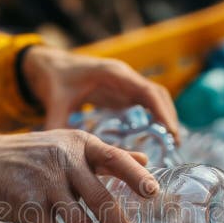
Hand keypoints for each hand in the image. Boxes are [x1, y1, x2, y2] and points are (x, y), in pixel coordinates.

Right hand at [0, 128, 159, 222]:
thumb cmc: (28, 156)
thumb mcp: (66, 145)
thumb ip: (104, 155)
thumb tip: (145, 158)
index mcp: (79, 144)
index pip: (115, 158)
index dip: (136, 176)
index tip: (155, 194)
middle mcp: (65, 161)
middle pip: (102, 201)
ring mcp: (45, 184)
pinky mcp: (27, 207)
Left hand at [22, 46, 179, 142]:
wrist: (49, 65)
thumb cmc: (54, 80)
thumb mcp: (55, 103)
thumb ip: (58, 126)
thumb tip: (61, 156)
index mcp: (113, 74)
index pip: (147, 91)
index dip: (162, 112)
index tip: (171, 133)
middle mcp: (124, 77)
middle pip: (157, 94)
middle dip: (169, 117)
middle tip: (175, 145)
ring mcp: (125, 83)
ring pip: (154, 97)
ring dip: (165, 117)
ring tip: (170, 144)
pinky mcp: (122, 91)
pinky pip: (145, 102)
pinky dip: (155, 117)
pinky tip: (156, 138)